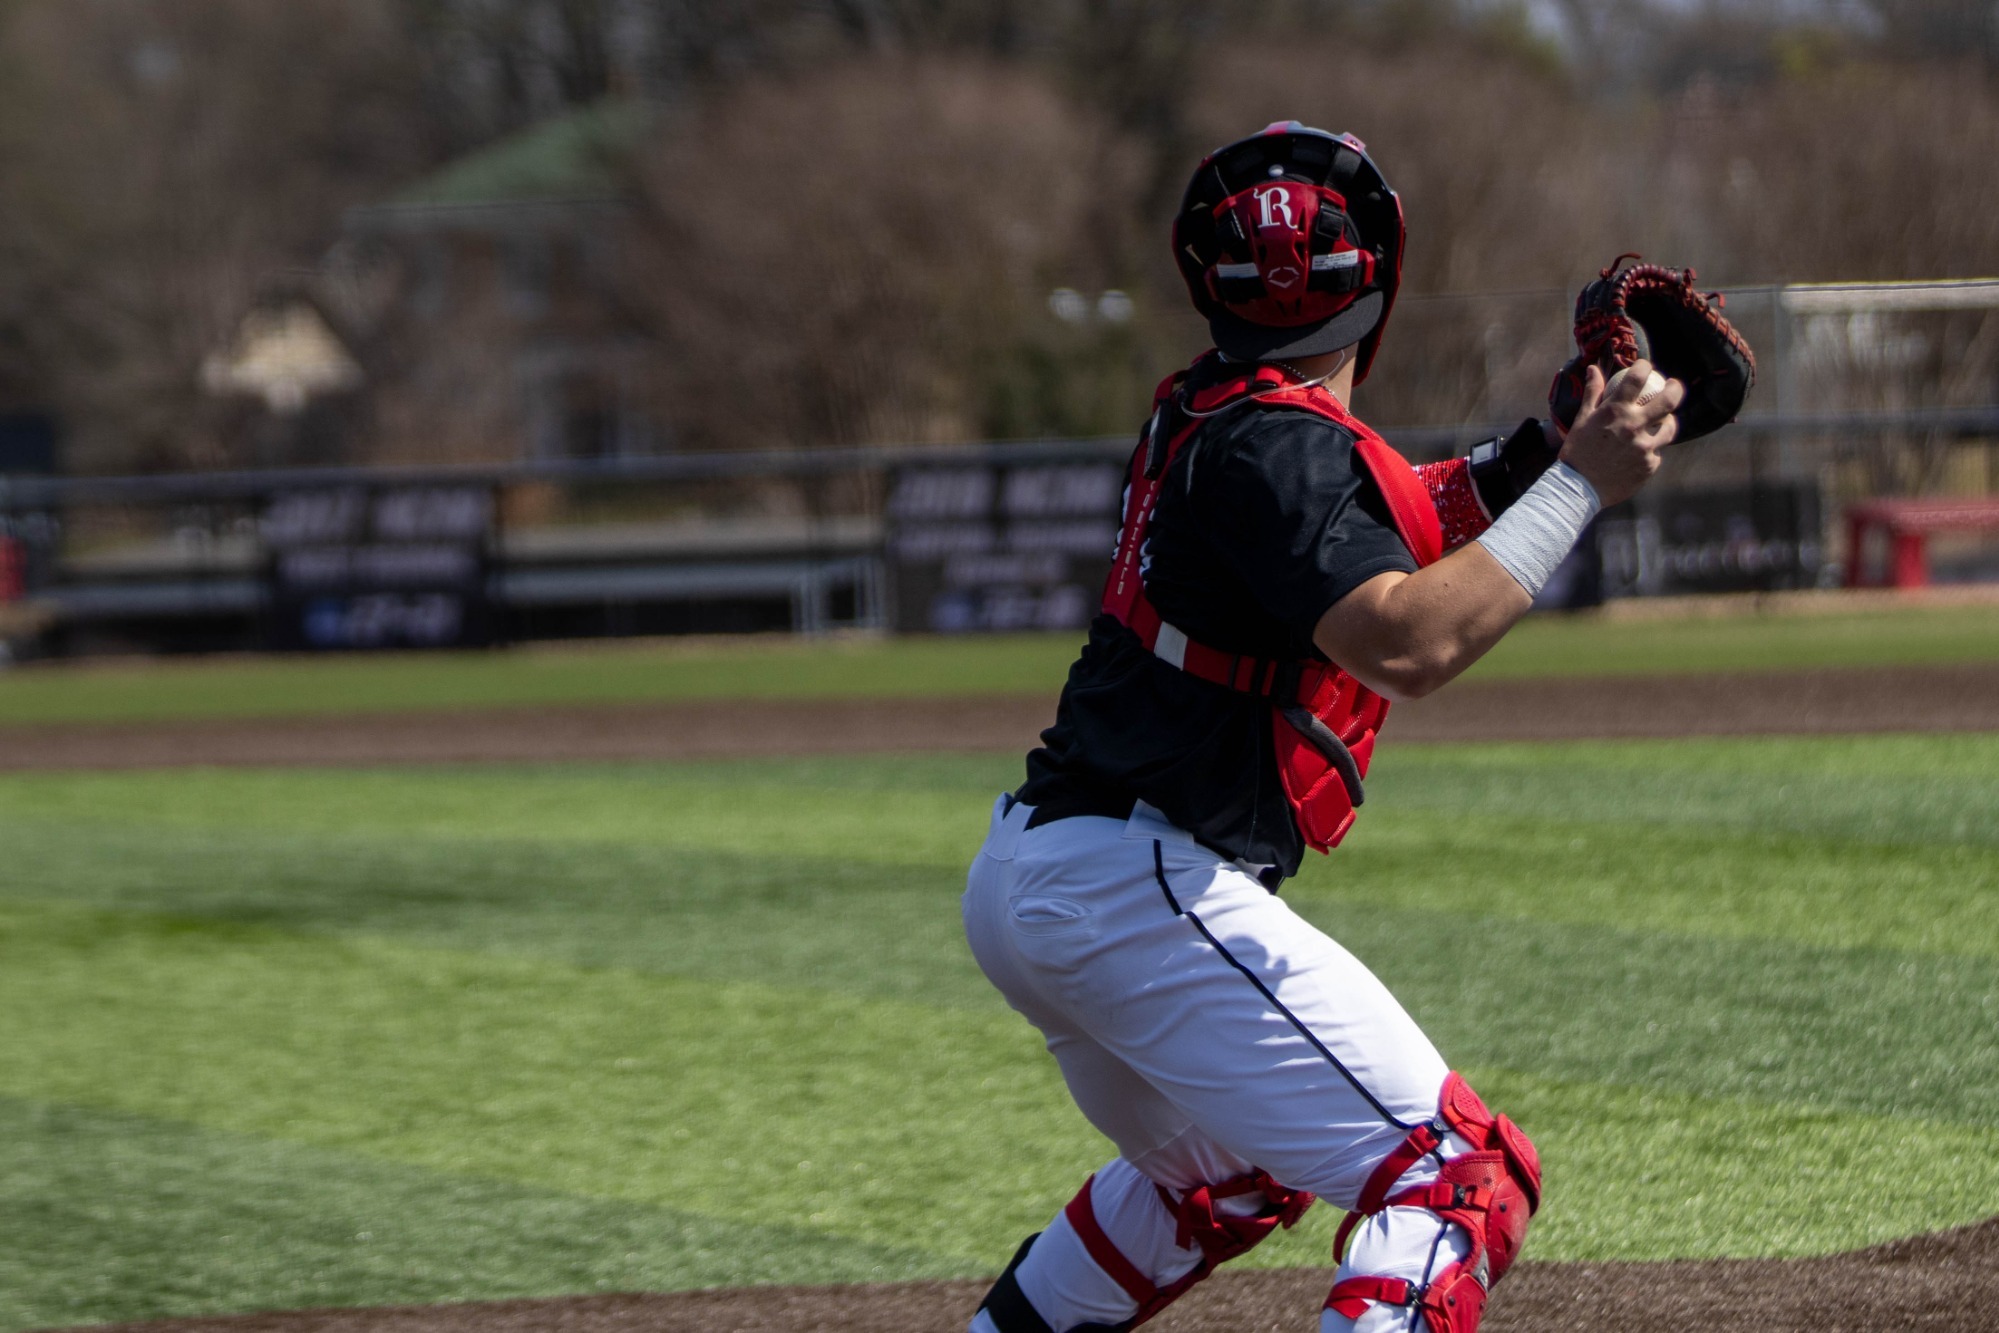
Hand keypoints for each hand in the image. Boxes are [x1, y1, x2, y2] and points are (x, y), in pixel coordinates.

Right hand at [1557, 360, 1683, 507]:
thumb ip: (1593, 392)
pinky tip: (1641, 453)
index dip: (1644, 367)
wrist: (1578, 489)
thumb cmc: (1577, 452)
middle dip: (1675, 388)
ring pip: (1669, 429)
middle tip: (1673, 386)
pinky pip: (1656, 454)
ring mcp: (1644, 447)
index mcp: (1615, 411)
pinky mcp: (1649, 466)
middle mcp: (1633, 426)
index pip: (1637, 377)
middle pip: (1668, 400)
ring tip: (1662, 422)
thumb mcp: (1581, 420)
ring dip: (1667, 422)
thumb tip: (1595, 368)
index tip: (1644, 367)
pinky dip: (1650, 451)